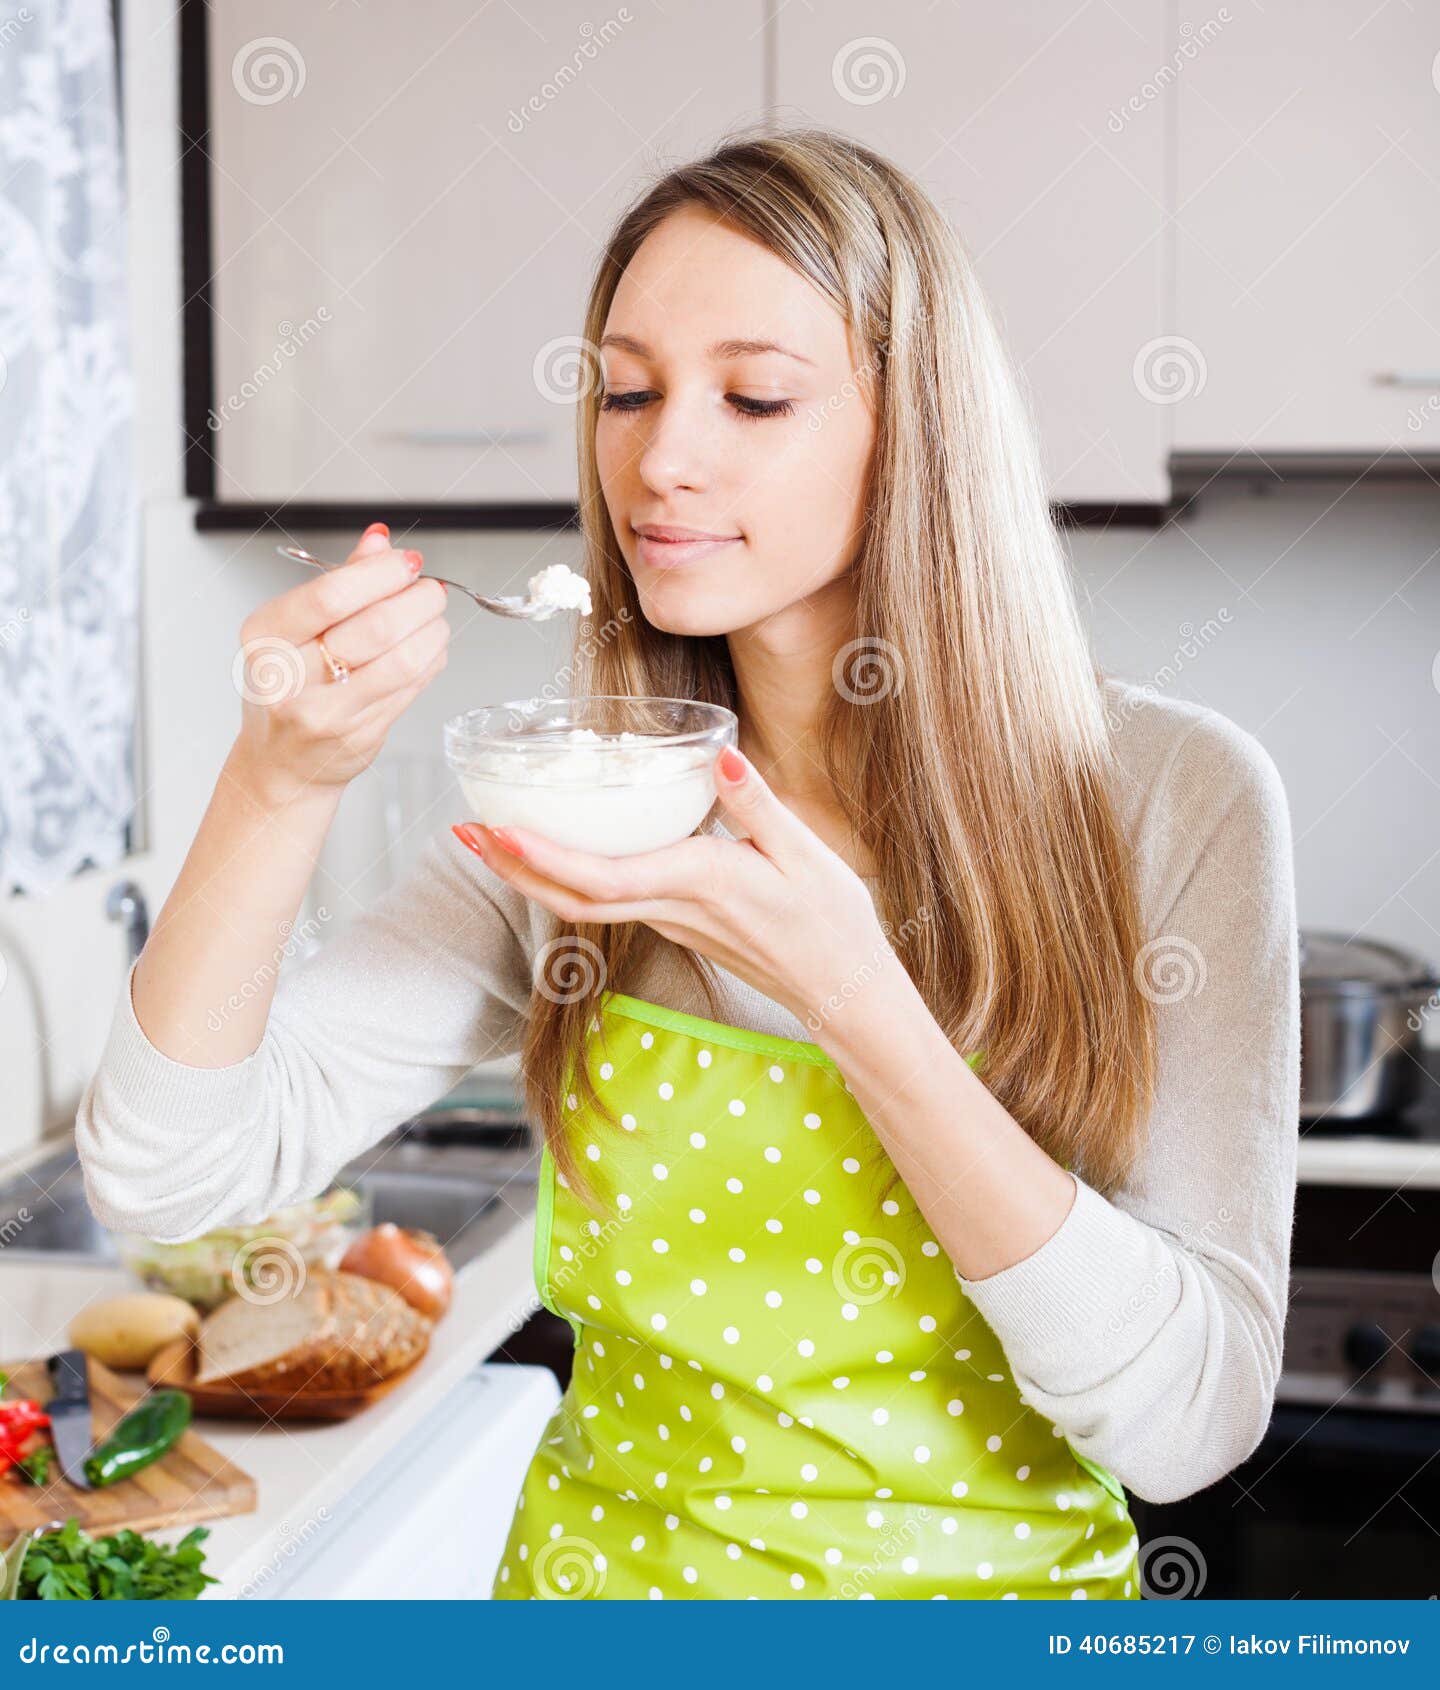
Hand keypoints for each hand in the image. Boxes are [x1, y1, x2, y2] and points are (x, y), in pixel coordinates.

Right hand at [232, 523, 449, 805]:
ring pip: (403, 661)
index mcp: (266, 637)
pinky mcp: (361, 736)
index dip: (381, 573)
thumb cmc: (287, 687)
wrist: (281, 762)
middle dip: (419, 599)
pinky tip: (428, 647)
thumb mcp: (294, 628)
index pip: (330, 595)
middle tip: (431, 589)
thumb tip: (380, 540)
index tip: (408, 562)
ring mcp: (326, 713)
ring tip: (434, 617)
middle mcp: (290, 678)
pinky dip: (431, 659)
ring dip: (433, 630)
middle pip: (377, 627)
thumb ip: (338, 582)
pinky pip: (412, 688)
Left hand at [452, 746, 900, 1035]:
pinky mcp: (678, 924)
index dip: (545, 856)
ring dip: (531, 875)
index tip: (500, 831)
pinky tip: (553, 856)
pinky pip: (607, 904)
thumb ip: (757, 802)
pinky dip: (567, 881)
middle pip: (572, 897)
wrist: (845, 989)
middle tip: (463, 829)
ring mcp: (672, 922)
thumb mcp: (806, 851)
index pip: (604, 876)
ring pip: (583, 905)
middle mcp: (673, 908)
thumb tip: (719, 755)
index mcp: (700, 883)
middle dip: (513, 867)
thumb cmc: (832, 922)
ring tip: (489, 838)